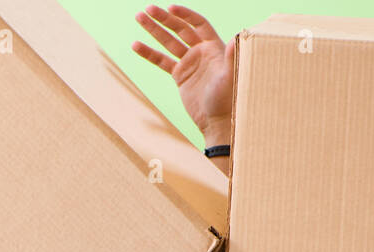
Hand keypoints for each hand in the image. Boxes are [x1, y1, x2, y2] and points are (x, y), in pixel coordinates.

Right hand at [131, 5, 233, 143]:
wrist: (216, 120)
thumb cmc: (227, 99)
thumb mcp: (230, 76)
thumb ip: (231, 56)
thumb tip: (237, 37)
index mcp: (213, 47)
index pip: (198, 24)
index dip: (185, 15)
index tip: (170, 8)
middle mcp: (200, 51)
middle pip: (180, 29)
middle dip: (163, 18)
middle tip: (147, 9)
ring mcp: (189, 62)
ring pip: (168, 42)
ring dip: (153, 30)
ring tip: (139, 18)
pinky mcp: (179, 75)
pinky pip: (161, 61)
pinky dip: (149, 53)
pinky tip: (136, 45)